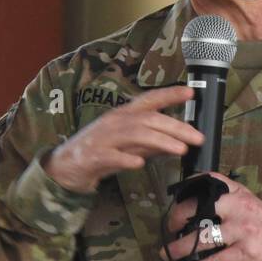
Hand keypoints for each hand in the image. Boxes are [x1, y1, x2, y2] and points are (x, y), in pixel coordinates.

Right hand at [42, 86, 201, 194]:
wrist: (64, 167)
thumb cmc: (100, 151)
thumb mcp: (128, 143)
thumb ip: (151, 140)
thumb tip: (179, 140)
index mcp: (123, 115)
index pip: (149, 100)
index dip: (169, 94)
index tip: (190, 93)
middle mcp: (114, 122)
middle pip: (148, 119)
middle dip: (176, 127)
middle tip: (197, 137)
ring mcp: (103, 138)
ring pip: (135, 134)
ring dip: (160, 141)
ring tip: (180, 149)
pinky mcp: (93, 157)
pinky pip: (112, 156)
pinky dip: (127, 158)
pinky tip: (140, 162)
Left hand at [164, 173, 261, 260]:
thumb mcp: (252, 207)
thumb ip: (230, 204)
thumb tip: (198, 210)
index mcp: (240, 194)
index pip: (212, 180)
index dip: (189, 186)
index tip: (175, 197)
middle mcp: (240, 208)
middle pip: (200, 207)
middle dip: (178, 218)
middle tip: (169, 228)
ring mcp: (242, 230)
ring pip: (201, 237)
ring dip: (179, 248)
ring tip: (168, 254)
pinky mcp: (245, 253)